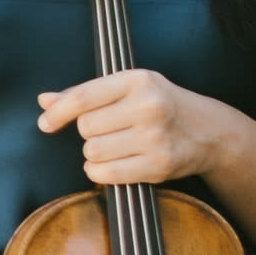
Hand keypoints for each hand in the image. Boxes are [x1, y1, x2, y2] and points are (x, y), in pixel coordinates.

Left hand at [37, 69, 251, 189]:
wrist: (210, 132)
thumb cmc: (163, 106)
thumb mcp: (130, 88)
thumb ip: (86, 94)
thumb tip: (45, 101)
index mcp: (138, 80)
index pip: (83, 98)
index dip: (58, 113)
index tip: (46, 124)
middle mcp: (148, 106)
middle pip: (86, 128)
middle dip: (91, 133)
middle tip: (111, 131)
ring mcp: (155, 137)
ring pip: (93, 152)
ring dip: (97, 154)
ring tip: (117, 147)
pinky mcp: (158, 165)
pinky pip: (105, 174)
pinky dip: (101, 172)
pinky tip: (115, 164)